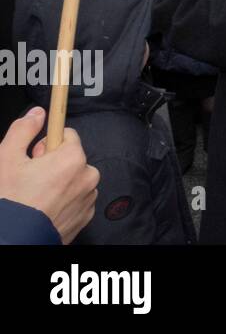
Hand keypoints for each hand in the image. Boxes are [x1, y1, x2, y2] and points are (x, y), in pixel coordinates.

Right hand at [0, 107, 99, 243]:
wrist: (13, 240)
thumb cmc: (10, 201)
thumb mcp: (7, 158)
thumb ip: (24, 130)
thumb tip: (37, 113)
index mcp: (73, 159)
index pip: (67, 135)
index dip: (46, 144)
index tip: (34, 154)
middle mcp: (87, 177)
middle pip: (71, 158)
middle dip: (52, 164)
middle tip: (29, 179)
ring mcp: (88, 199)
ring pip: (73, 179)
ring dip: (58, 183)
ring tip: (34, 196)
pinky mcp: (85, 217)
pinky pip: (76, 199)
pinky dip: (63, 201)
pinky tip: (44, 208)